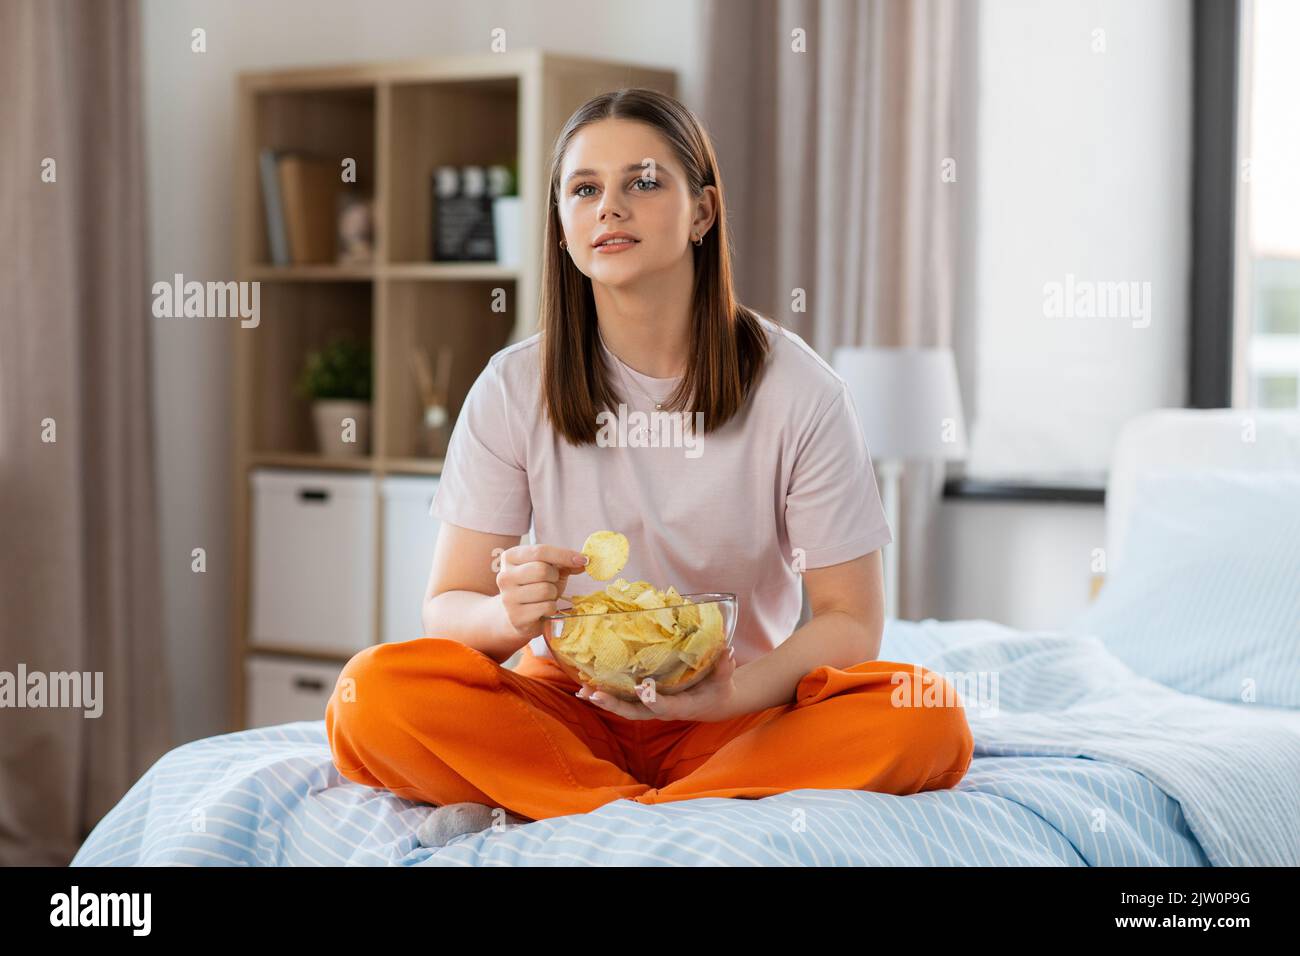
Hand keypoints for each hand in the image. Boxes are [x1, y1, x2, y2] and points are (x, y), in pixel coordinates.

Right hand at [496, 543, 587, 643]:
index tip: (582, 559)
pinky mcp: (516, 616)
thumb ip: (564, 562)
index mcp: (510, 557)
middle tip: (551, 583)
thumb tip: (584, 560)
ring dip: (553, 594)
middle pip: (542, 570)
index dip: (564, 555)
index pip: (540, 551)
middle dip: (554, 577)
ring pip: (545, 590)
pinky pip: (546, 607)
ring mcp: (507, 597)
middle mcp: (504, 576)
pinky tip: (542, 609)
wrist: (517, 615)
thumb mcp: (548, 569)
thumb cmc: (535, 587)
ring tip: (545, 597)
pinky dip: (551, 608)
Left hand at [576, 646, 739, 721]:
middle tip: (595, 695)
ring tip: (582, 692)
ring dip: (603, 701)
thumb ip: (724, 666)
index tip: (641, 688)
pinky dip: (605, 696)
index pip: (664, 705)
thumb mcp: (724, 679)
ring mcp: (651, 708)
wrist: (714, 704)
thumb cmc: (718, 690)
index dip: (652, 699)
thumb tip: (726, 649)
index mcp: (680, 705)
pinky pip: (622, 702)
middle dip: (614, 704)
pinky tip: (586, 689)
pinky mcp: (644, 702)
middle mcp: (661, 709)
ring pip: (624, 708)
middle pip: (634, 711)